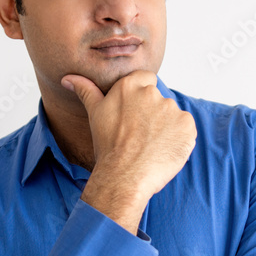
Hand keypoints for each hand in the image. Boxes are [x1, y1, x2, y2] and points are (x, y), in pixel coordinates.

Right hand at [62, 70, 195, 231]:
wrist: (124, 176)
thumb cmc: (108, 147)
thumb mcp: (95, 114)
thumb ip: (85, 90)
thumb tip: (68, 78)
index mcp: (130, 85)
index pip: (146, 79)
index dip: (142, 98)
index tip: (136, 115)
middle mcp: (152, 93)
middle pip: (159, 99)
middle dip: (153, 115)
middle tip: (140, 136)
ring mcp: (172, 109)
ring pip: (173, 115)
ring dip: (167, 128)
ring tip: (151, 146)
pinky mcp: (187, 126)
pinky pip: (186, 129)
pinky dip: (179, 139)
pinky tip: (164, 150)